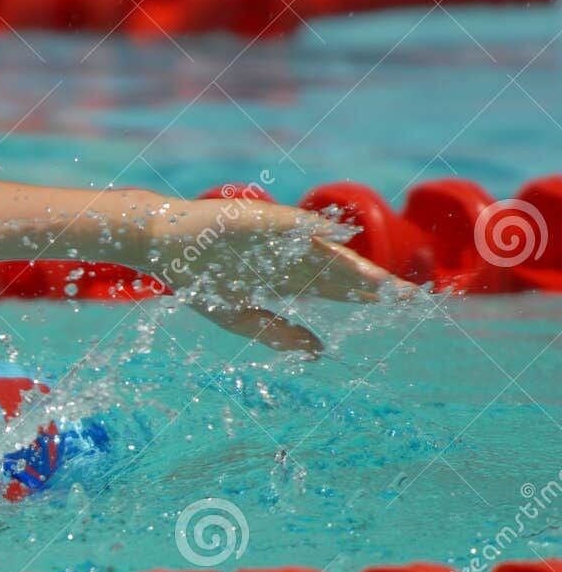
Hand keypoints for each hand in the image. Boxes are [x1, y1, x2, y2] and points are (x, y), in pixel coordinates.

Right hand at [156, 201, 404, 354]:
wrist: (161, 245)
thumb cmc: (197, 277)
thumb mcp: (239, 316)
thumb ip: (278, 332)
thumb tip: (320, 351)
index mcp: (288, 278)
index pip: (339, 288)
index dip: (369, 296)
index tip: (404, 307)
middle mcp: (290, 256)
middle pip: (341, 271)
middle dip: (374, 285)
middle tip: (411, 299)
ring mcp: (275, 237)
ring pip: (322, 252)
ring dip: (353, 267)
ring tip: (382, 283)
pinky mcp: (254, 220)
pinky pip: (287, 225)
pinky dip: (312, 229)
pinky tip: (340, 235)